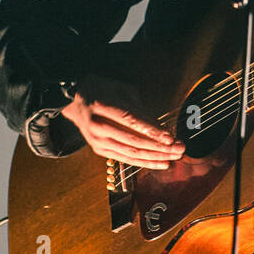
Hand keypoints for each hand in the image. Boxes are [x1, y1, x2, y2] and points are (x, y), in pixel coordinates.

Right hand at [60, 76, 185, 168]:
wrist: (73, 101)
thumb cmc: (102, 91)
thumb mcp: (120, 89)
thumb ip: (139, 107)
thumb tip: (160, 127)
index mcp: (101, 105)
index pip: (130, 120)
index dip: (151, 130)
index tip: (170, 137)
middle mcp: (97, 125)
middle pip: (133, 140)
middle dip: (159, 147)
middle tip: (180, 148)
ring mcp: (97, 140)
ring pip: (131, 153)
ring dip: (156, 157)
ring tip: (175, 156)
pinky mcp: (99, 150)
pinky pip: (125, 159)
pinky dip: (144, 162)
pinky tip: (161, 163)